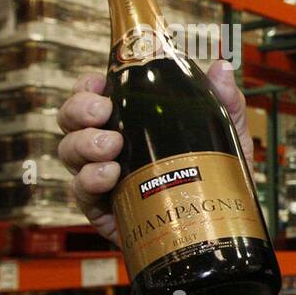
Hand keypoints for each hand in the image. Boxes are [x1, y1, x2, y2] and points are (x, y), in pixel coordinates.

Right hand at [57, 60, 251, 245]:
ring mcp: (103, 177)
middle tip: (102, 112)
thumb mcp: (226, 136)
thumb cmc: (214, 177)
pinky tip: (109, 175)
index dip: (87, 87)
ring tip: (111, 146)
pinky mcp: (103, 208)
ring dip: (84, 144)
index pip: (94, 96)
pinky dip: (89, 180)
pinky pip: (80, 191)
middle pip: (71, 120)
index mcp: (131, 122)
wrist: (217, 225)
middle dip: (78, 110)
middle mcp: (109, 147)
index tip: (99, 84)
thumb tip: (221, 69)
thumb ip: (225, 102)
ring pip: (70, 152)